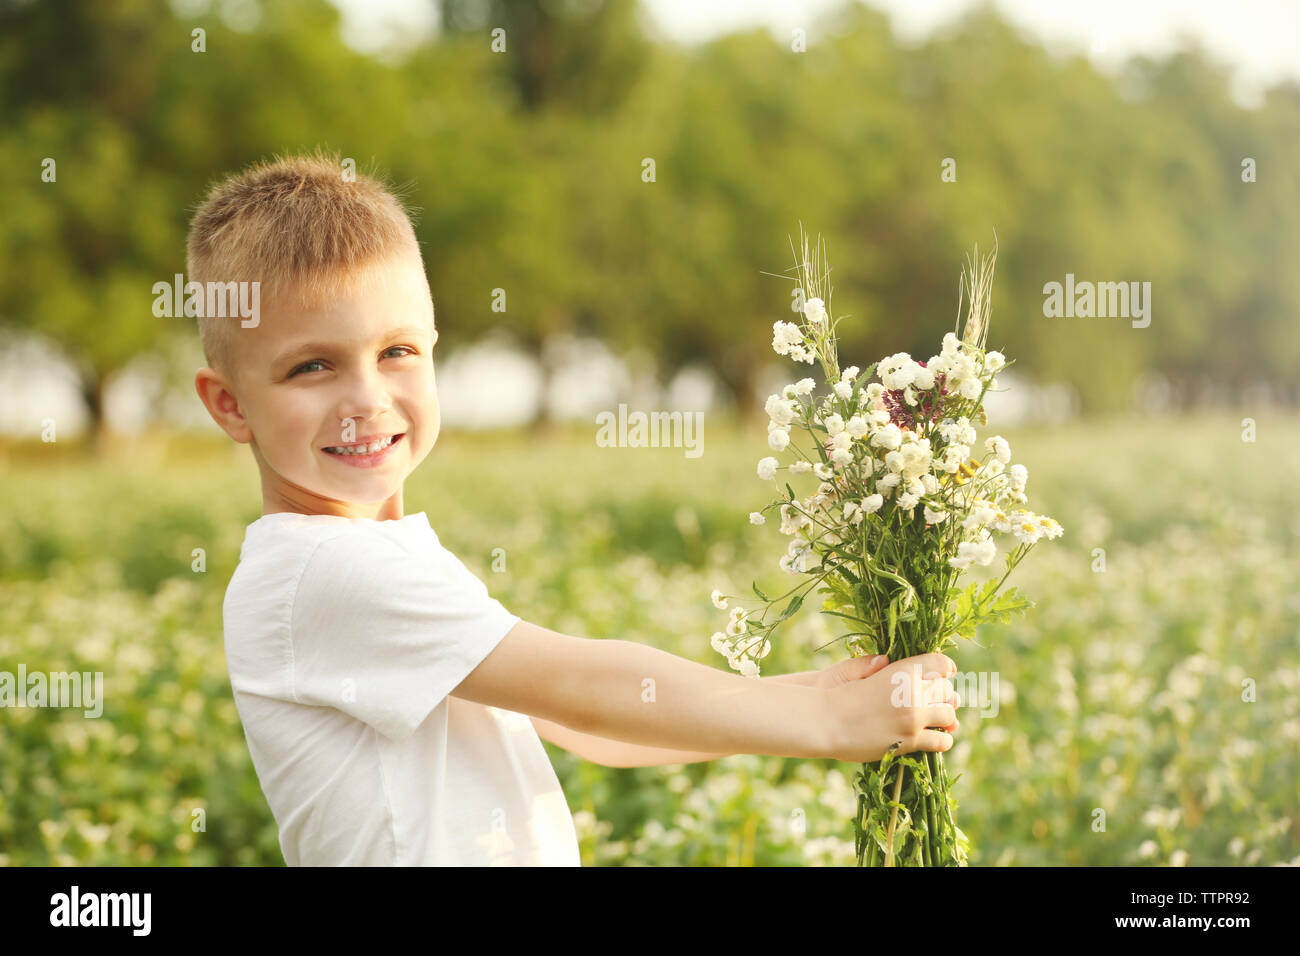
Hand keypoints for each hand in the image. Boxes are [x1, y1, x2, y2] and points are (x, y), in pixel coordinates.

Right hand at [822, 652, 961, 762]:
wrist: (825, 722)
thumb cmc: (837, 694)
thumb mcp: (859, 671)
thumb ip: (878, 666)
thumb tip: (887, 661)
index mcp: (902, 669)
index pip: (941, 664)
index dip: (945, 668)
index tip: (944, 674)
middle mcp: (913, 691)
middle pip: (946, 690)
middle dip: (943, 695)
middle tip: (934, 700)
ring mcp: (914, 717)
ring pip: (949, 715)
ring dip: (945, 718)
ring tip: (936, 721)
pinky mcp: (911, 740)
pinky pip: (942, 741)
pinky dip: (943, 740)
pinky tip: (934, 738)